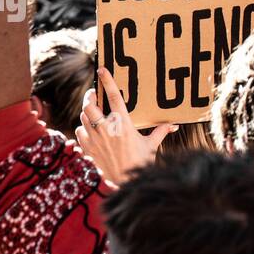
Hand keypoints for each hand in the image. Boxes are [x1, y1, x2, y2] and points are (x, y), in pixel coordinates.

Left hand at [75, 68, 174, 184]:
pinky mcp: (88, 148)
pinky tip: (89, 129)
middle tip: (93, 93)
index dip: (107, 81)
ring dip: (87, 112)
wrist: (125, 184)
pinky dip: (83, 128)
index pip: (113, 97)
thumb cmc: (141, 163)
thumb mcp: (152, 146)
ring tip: (93, 111)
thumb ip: (161, 132)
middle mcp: (107, 129)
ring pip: (83, 117)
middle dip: (90, 96)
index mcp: (124, 124)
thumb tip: (174, 124)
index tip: (101, 69)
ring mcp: (95, 139)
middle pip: (89, 104)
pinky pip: (79, 131)